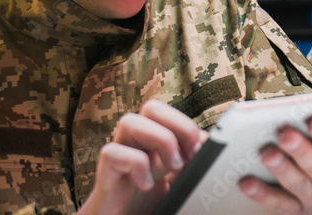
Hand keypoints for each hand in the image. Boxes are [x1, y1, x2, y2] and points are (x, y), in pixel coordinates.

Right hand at [78, 100, 206, 214]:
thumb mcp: (177, 181)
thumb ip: (190, 161)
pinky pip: (113, 152)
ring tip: (171, 167)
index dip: (187, 125)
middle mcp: (136, 142)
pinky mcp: (105, 171)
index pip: (169, 112)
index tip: (200, 151)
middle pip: (152, 108)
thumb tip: (206, 139)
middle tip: (189, 154)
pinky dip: (137, 166)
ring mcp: (119, 154)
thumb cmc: (149, 203)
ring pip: (129, 121)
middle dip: (177, 124)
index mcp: (154, 140)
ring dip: (158, 140)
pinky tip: (146, 185)